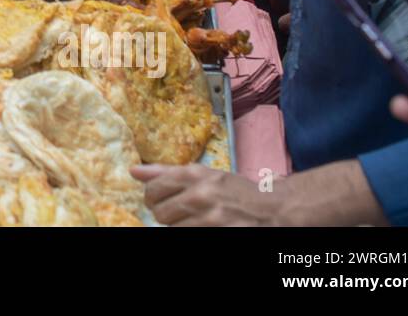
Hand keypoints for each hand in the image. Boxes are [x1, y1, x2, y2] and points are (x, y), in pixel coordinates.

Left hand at [132, 163, 284, 225]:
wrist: (273, 210)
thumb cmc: (236, 191)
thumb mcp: (205, 175)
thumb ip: (168, 172)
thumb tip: (133, 171)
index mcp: (196, 175)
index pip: (154, 188)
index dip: (152, 196)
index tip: (159, 199)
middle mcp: (201, 195)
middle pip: (159, 212)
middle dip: (165, 213)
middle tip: (179, 212)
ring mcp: (210, 218)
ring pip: (172, 228)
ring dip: (179, 225)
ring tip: (195, 219)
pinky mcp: (217, 234)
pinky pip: (186, 235)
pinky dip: (191, 232)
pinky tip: (201, 227)